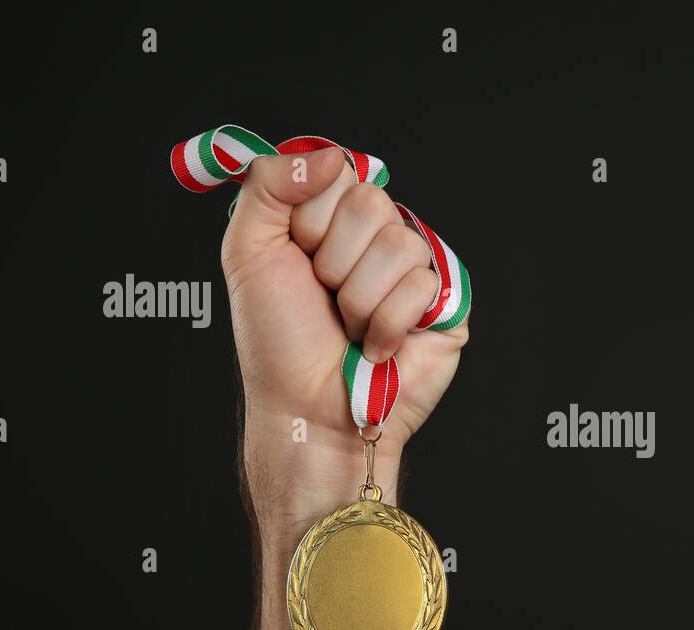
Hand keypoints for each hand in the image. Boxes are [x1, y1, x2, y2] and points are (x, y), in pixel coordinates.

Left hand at [220, 147, 468, 543]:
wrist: (308, 409)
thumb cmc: (279, 342)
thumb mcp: (248, 251)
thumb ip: (268, 185)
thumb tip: (330, 156)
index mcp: (333, 219)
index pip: (340, 173)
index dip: (312, 219)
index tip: (298, 257)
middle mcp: (377, 239)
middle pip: (372, 204)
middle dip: (334, 262)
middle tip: (324, 297)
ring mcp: (415, 270)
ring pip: (399, 245)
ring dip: (360, 300)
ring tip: (350, 327)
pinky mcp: (445, 304)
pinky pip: (424, 284)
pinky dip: (388, 325)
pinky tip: (377, 347)